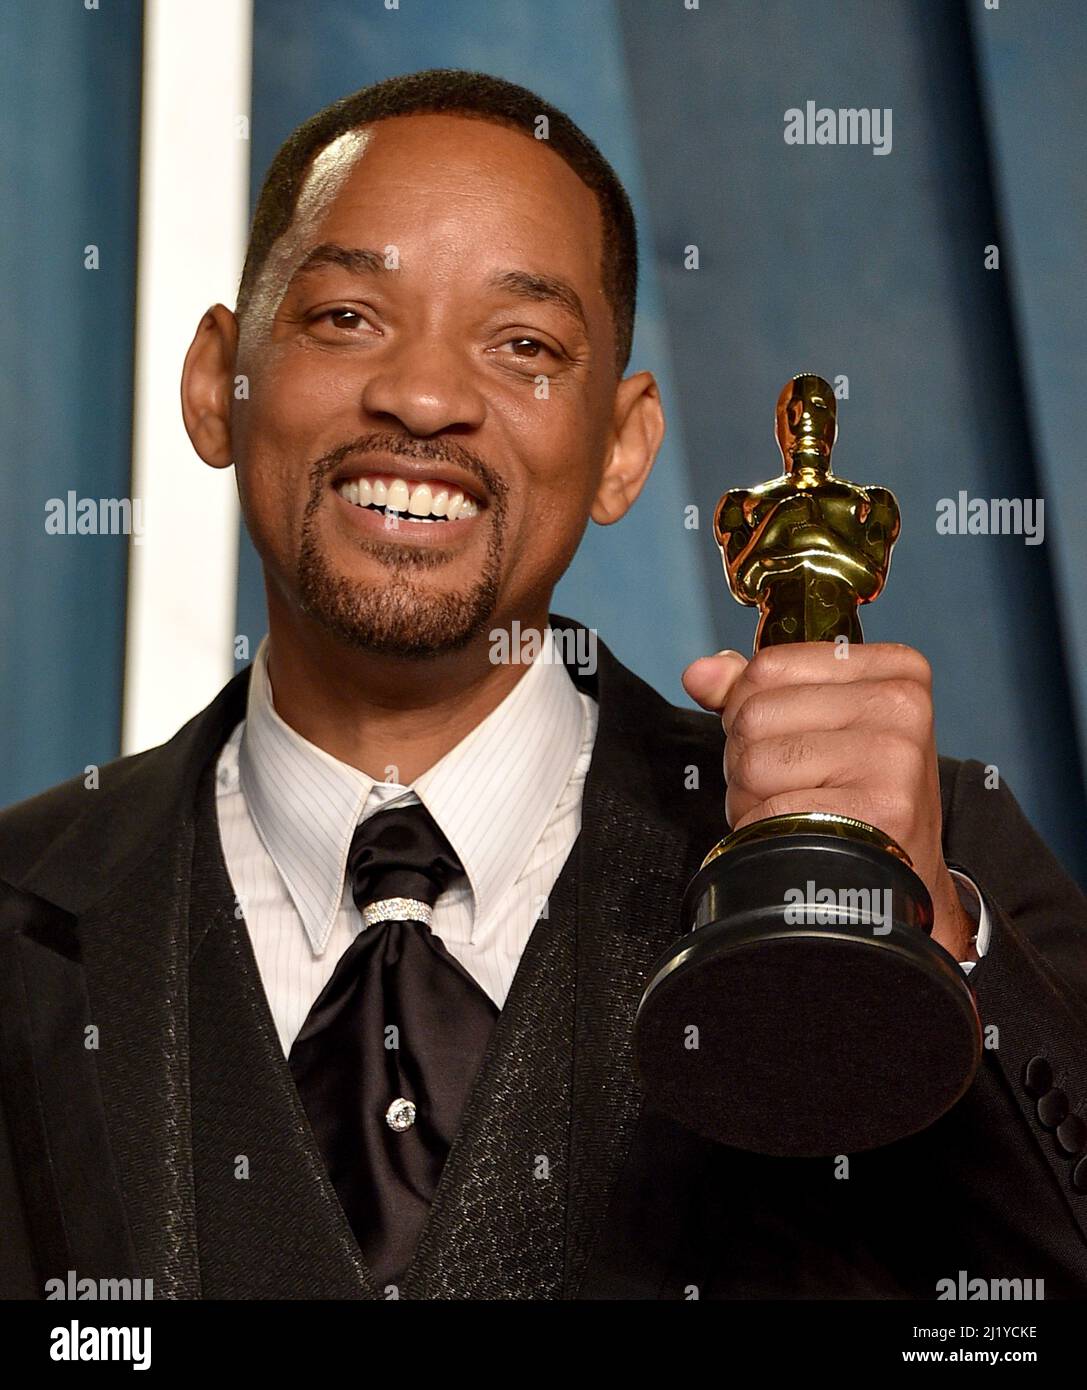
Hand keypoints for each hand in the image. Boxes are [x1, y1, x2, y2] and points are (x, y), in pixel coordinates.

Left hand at [682, 643, 975, 959]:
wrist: (901, 878)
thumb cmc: (853, 795)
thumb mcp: (818, 727)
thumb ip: (754, 691)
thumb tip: (700, 673)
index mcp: (892, 669)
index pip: (768, 667)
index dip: (749, 710)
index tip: (787, 741)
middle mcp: (900, 704)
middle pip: (753, 714)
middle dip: (746, 760)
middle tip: (787, 788)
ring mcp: (893, 755)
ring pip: (754, 763)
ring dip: (750, 800)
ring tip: (792, 814)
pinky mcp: (879, 808)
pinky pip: (772, 811)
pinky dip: (764, 832)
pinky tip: (798, 838)